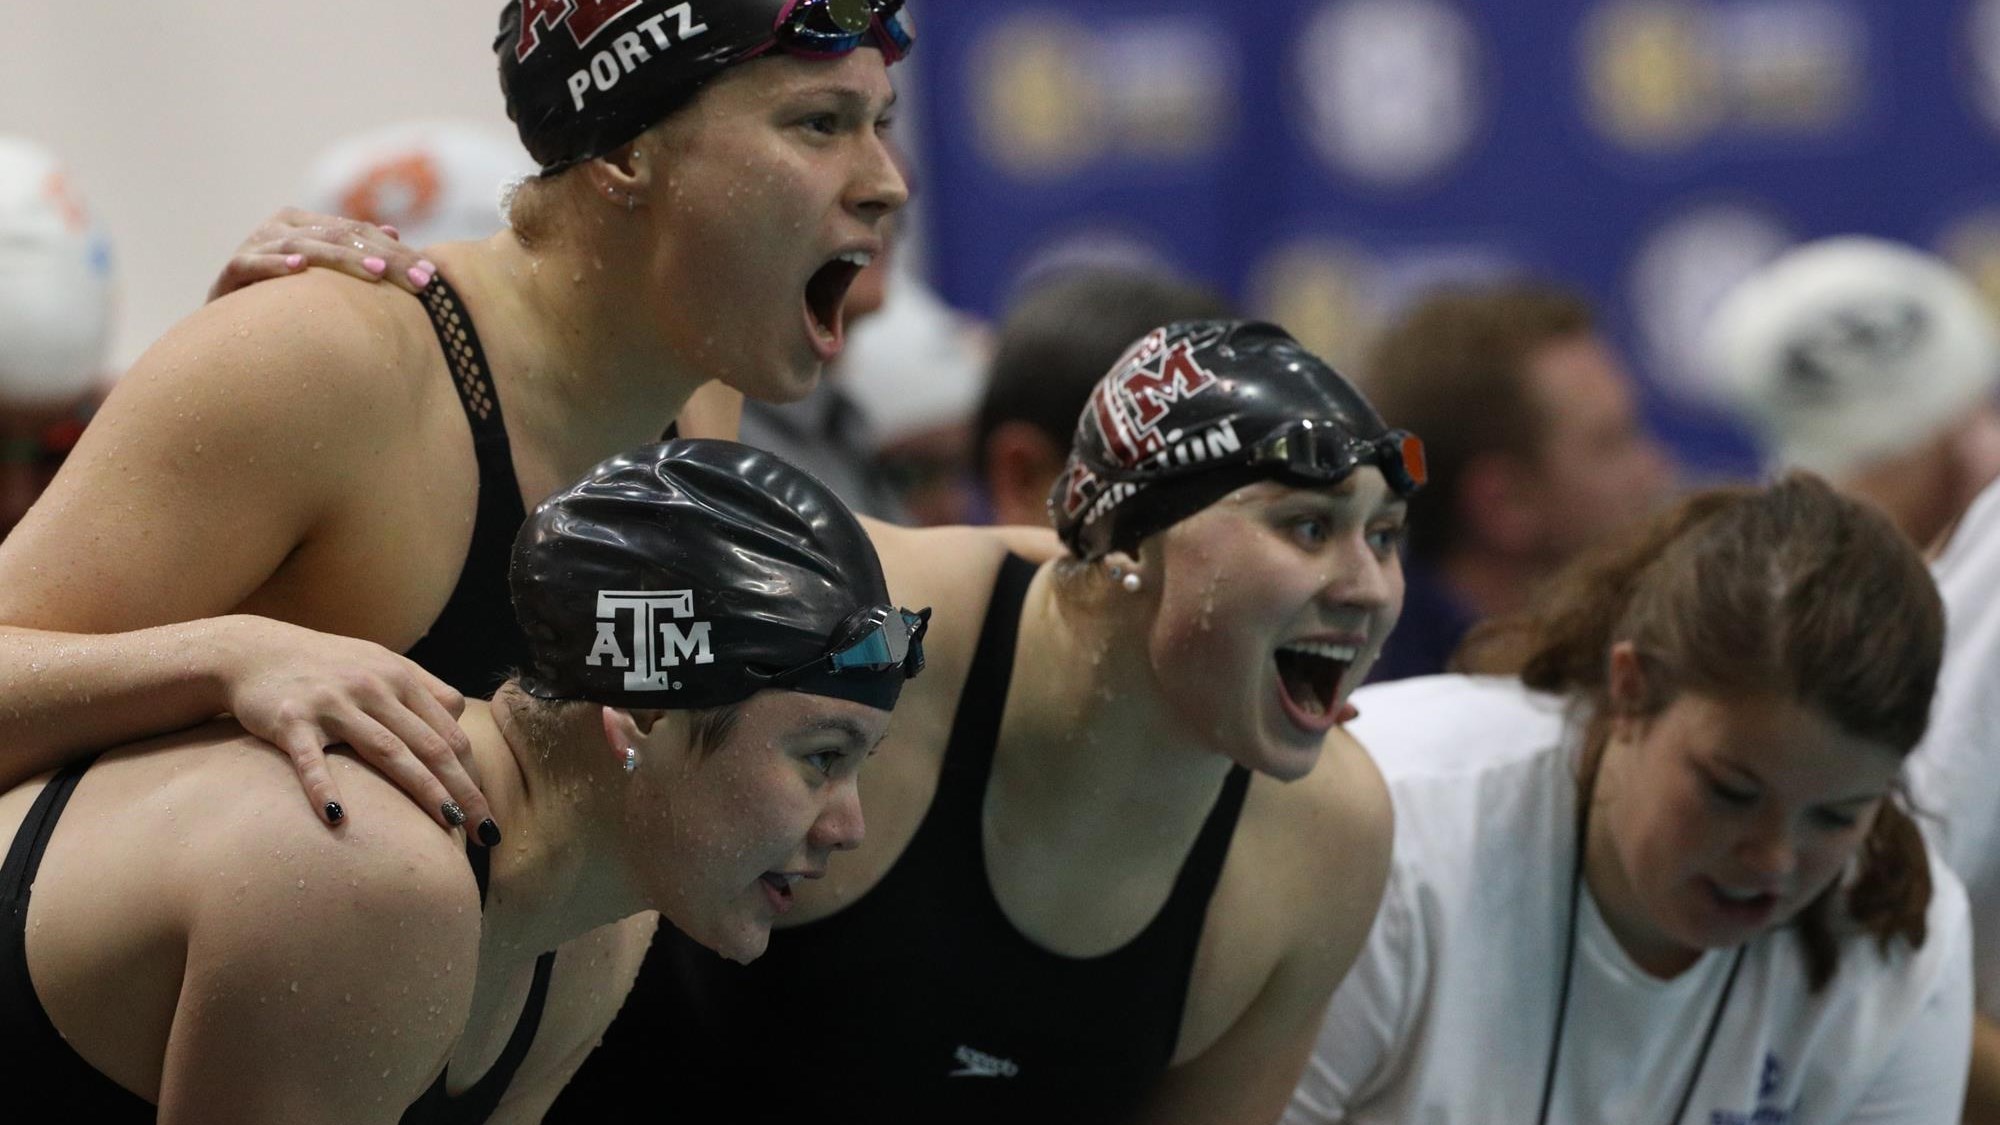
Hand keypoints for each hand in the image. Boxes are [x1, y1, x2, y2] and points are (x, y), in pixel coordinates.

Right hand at [207, 208, 436, 302]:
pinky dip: (275, 265)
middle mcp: (281, 227)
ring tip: (377, 274)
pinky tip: (299, 270)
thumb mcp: (323, 277)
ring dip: (341, 259)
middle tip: (421, 281)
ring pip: (304, 246)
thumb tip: (393, 231)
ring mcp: (255, 246)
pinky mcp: (230, 271)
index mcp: (308, 224)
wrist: (226, 325)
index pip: (361, 232)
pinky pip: (252, 264)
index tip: (434, 276)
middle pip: (341, 237)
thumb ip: (354, 252)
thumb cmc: (283, 300)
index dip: (398, 252)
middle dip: (385, 259)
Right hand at [210, 616, 492, 837]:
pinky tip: (338, 819)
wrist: (252, 650)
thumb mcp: (380, 664)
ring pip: (387, 750)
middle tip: (485, 832)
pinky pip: (311, 759)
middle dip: (462, 790)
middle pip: (430, 745)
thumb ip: (422, 688)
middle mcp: (374, 687)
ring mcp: (333, 703)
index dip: (472, 773)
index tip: (485, 812)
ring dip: (422, 789)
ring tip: (448, 823)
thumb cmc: (326, 666)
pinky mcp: (291, 720)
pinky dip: (324, 789)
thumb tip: (461, 717)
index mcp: (401, 678)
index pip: (450, 733)